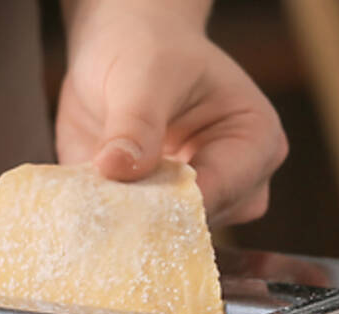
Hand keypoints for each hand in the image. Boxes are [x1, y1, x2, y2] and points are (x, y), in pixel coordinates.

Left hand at [56, 2, 286, 224]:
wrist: (120, 48)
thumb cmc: (149, 50)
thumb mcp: (144, 73)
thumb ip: (136, 121)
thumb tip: (118, 166)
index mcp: (254, 142)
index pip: (222, 190)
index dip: (176, 207)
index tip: (130, 211)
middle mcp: (234, 182)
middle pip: (199, 225)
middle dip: (151, 224)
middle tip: (104, 214)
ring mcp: (193, 202)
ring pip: (166, 240)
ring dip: (128, 232)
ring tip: (93, 211)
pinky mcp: (153, 215)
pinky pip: (133, 238)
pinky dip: (107, 231)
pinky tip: (83, 218)